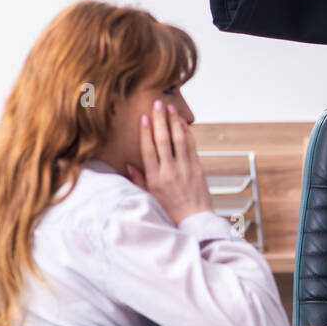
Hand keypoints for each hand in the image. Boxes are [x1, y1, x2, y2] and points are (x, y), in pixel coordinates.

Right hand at [125, 100, 212, 224]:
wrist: (194, 221)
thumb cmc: (170, 211)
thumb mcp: (149, 197)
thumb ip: (139, 180)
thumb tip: (128, 165)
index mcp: (155, 179)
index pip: (149, 150)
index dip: (146, 132)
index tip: (144, 117)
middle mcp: (170, 171)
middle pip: (163, 140)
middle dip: (160, 120)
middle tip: (157, 104)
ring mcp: (186, 169)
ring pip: (179, 140)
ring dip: (175, 122)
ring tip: (171, 109)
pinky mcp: (198, 168)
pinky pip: (192, 147)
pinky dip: (187, 133)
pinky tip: (183, 123)